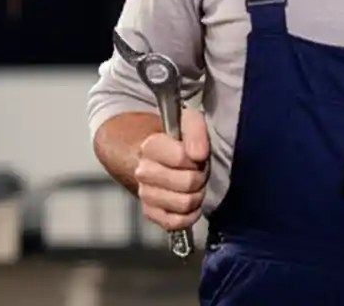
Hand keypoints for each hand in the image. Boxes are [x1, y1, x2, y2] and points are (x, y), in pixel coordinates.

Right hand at [135, 109, 208, 231]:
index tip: (198, 155)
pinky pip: (175, 223)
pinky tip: (190, 203)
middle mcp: (143, 172)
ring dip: (197, 196)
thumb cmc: (176, 139)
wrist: (156, 155)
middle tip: (199, 171)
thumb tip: (198, 154)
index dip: (197, 158)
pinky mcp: (150, 213)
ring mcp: (145, 194)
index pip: (181, 158)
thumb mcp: (188, 122)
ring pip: (183, 204)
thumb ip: (196, 131)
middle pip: (186, 183)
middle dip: (200, 177)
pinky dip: (189, 215)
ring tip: (194, 185)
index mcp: (150, 147)